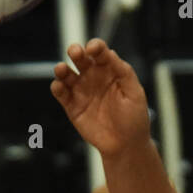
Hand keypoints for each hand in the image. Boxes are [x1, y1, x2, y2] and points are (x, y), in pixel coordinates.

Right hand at [50, 39, 151, 158]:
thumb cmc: (134, 119)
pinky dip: (57, 87)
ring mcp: (82, 91)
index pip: (101, 53)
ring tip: (61, 69)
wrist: (125, 145)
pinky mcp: (72, 106)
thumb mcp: (135, 93)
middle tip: (76, 52)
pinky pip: (61, 93)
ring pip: (67, 74)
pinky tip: (59, 86)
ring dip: (62, 69)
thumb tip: (111, 53)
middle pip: (81, 59)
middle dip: (76, 52)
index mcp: (110, 71)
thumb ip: (124, 72)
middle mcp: (94, 78)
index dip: (96, 47)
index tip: (93, 48)